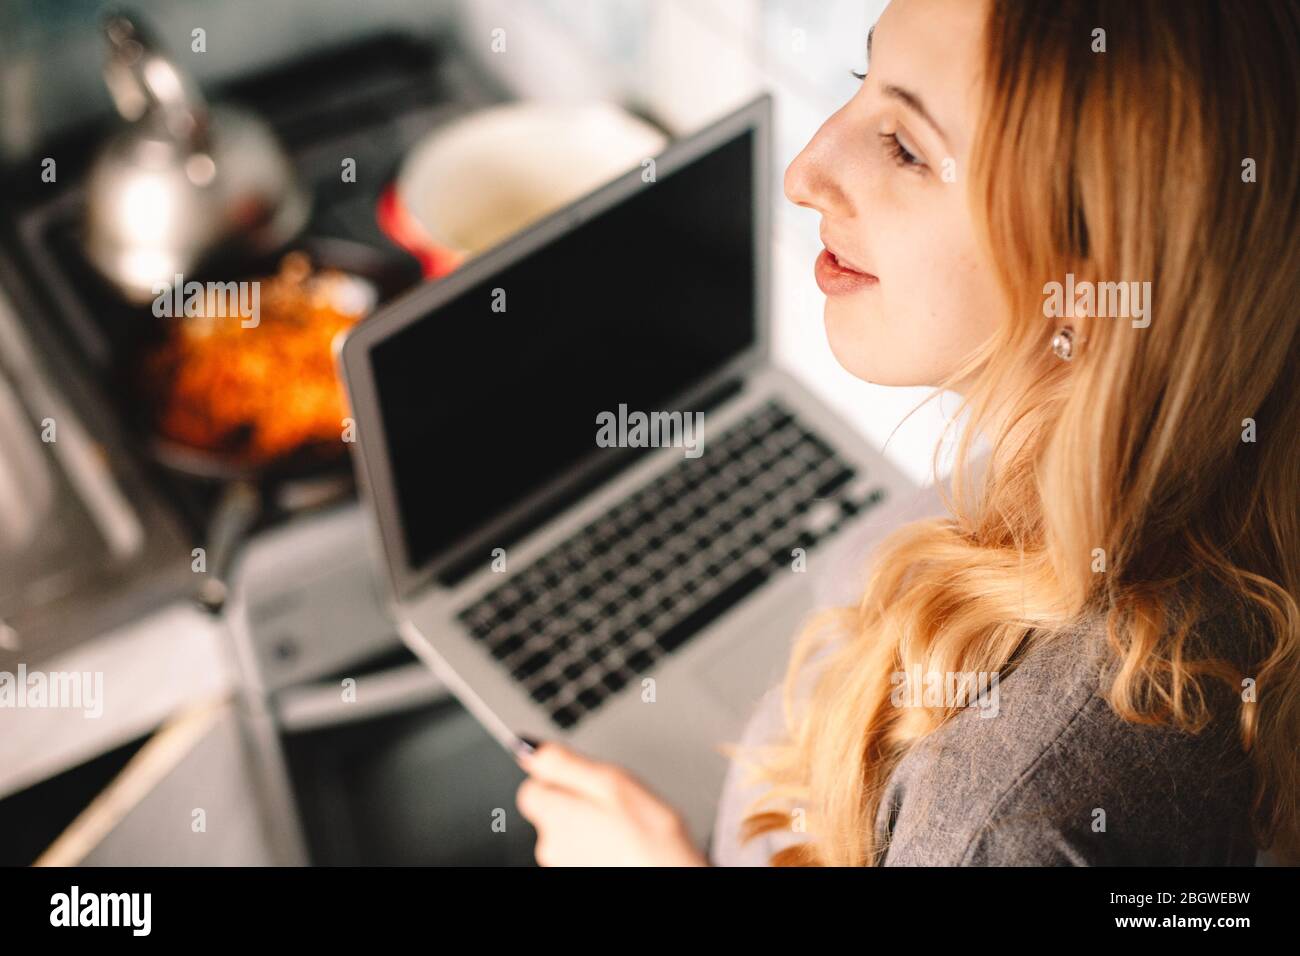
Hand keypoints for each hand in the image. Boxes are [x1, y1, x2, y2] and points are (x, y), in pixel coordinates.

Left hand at [515, 741, 709, 866]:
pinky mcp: (577, 874)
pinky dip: (597, 846)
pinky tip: (622, 845)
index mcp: (554, 814)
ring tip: (623, 826)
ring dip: (590, 825)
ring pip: (569, 832)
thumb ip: (565, 763)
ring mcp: (562, 865)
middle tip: (612, 803)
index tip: (586, 781)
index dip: (559, 779)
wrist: (671, 878)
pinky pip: (581, 852)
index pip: (532, 787)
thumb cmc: (649, 837)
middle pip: (551, 810)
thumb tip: (533, 749)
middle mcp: (550, 845)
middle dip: (577, 802)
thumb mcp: (611, 781)